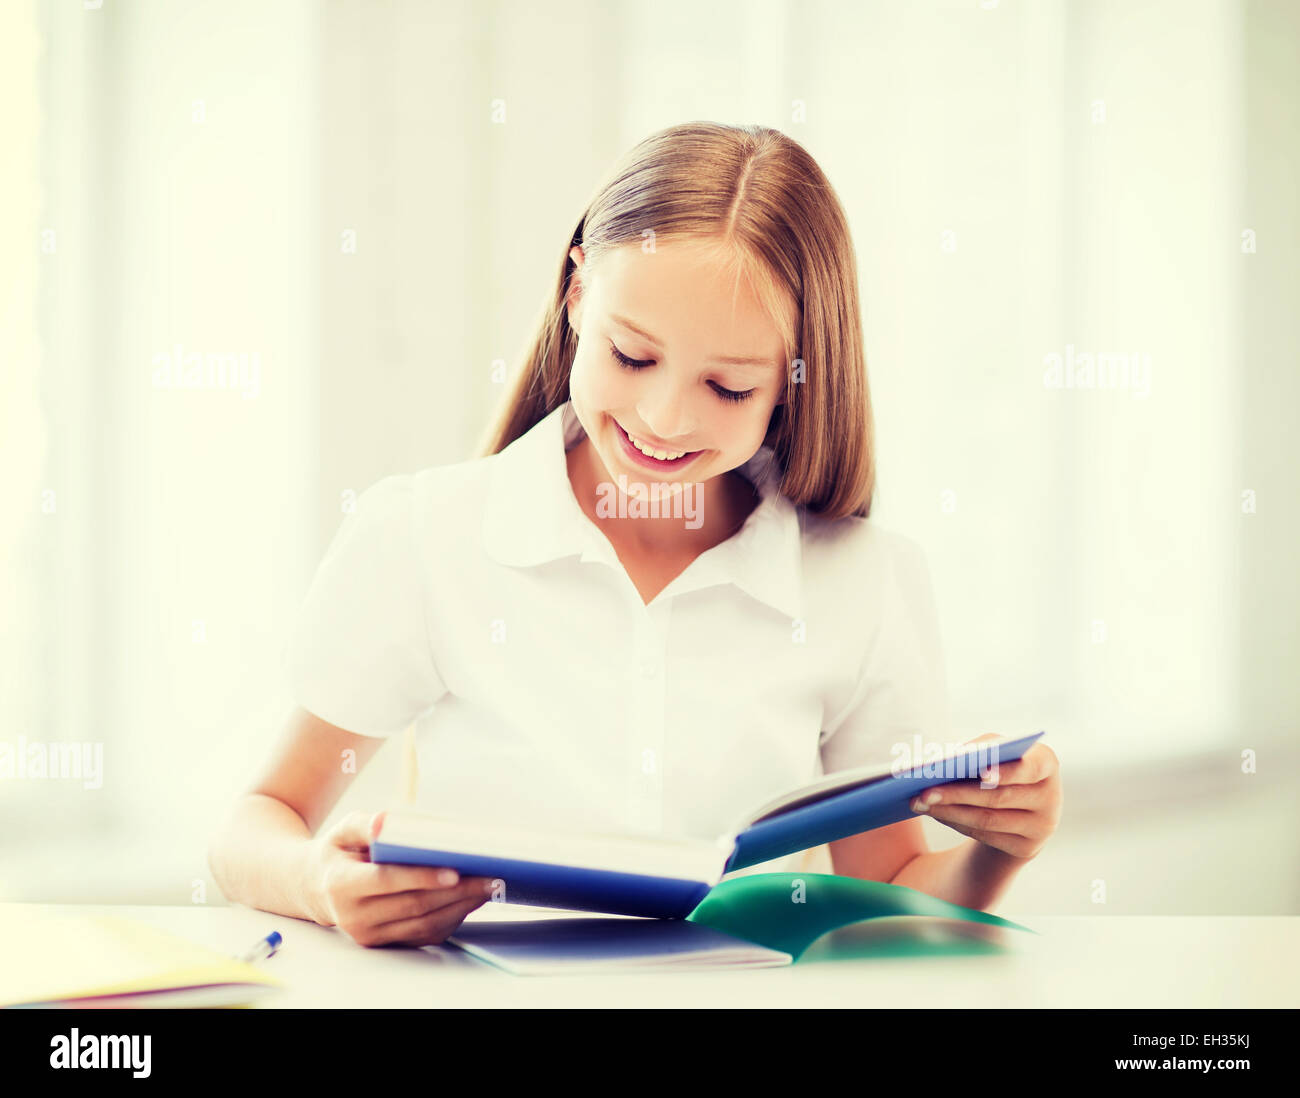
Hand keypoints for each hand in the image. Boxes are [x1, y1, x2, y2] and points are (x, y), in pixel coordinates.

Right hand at [306, 810, 496, 946]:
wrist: (320, 888)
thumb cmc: (341, 851)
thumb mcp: (344, 830)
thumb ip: (366, 824)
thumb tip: (385, 823)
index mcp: (342, 884)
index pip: (387, 881)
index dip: (422, 877)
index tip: (455, 870)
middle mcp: (354, 917)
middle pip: (413, 905)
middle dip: (455, 891)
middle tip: (488, 876)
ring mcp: (370, 935)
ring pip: (424, 924)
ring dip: (461, 906)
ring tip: (488, 886)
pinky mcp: (387, 944)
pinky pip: (426, 934)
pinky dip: (453, 917)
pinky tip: (473, 899)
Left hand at [909, 735, 1061, 860]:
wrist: (1021, 807)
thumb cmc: (1002, 767)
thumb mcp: (995, 753)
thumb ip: (978, 750)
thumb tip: (943, 762)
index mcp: (1046, 763)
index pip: (1029, 768)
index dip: (1006, 771)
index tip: (980, 771)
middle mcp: (1050, 796)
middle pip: (998, 797)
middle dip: (957, 794)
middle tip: (924, 791)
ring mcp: (1041, 826)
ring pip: (988, 820)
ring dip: (950, 812)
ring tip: (920, 802)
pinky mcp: (1026, 848)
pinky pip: (985, 835)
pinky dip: (956, 823)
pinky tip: (935, 814)